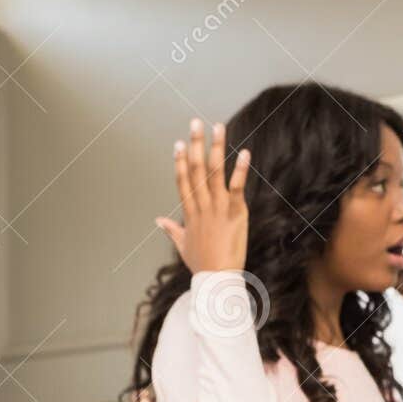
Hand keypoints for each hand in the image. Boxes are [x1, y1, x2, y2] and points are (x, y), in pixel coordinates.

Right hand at [157, 118, 250, 273]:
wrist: (217, 279)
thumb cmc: (202, 265)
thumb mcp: (183, 246)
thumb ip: (171, 230)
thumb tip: (157, 220)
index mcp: (189, 212)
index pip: (182, 180)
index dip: (180, 161)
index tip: (179, 143)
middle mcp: (201, 205)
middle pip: (195, 168)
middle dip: (196, 144)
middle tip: (196, 122)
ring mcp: (218, 207)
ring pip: (214, 171)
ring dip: (216, 147)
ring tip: (218, 126)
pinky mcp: (235, 212)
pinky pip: (238, 186)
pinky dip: (241, 168)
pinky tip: (244, 152)